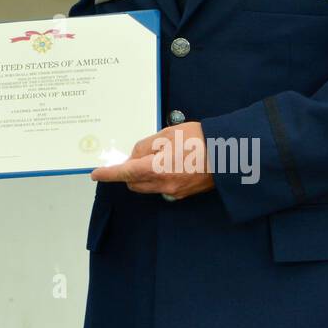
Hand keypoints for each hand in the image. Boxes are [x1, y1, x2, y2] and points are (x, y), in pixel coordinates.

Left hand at [90, 122, 213, 199]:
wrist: (230, 154)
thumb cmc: (201, 140)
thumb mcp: (168, 134)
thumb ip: (146, 145)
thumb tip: (135, 156)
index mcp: (157, 169)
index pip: (125, 173)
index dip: (108, 174)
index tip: (96, 174)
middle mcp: (164, 185)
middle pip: (134, 182)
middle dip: (128, 171)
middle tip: (138, 154)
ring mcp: (175, 191)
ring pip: (147, 186)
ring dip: (143, 175)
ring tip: (157, 156)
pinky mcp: (185, 193)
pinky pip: (162, 188)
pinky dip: (158, 178)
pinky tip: (170, 164)